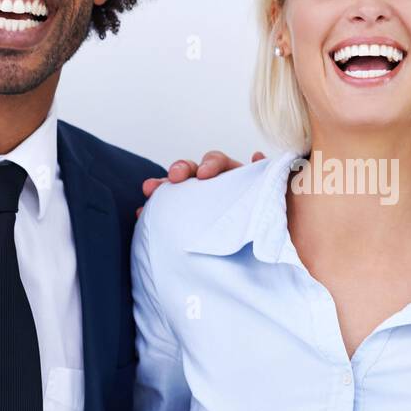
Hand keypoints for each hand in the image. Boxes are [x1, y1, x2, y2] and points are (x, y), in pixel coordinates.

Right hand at [138, 150, 265, 216]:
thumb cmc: (264, 222)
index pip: (218, 162)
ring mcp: (196, 200)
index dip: (210, 164)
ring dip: (161, 186)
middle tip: (173, 178)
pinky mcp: (184, 217)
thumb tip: (258, 155)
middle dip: (180, 169)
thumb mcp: (268, 199)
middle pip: (192, 169)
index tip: (204, 175)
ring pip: (175, 187)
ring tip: (148, 190)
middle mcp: (211, 185)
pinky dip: (152, 209)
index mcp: (232, 178)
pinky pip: (165, 209)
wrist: (258, 254)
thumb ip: (265, 180)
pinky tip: (141, 213)